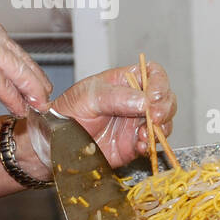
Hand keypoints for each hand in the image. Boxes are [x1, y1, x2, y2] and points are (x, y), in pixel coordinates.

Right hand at [0, 5, 51, 116]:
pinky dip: (15, 99)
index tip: (19, 69)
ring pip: (14, 66)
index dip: (9, 55)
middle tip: (40, 87)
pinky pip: (4, 84)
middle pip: (9, 47)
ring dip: (29, 87)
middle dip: (26, 70)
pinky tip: (21, 109)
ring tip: (38, 102)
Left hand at [28, 61, 176, 169]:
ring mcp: (136, 123)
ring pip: (164, 122)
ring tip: (145, 134)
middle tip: (154, 117)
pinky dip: (152, 145)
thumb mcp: (88, 96)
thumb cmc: (67, 112)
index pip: (153, 74)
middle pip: (165, 98)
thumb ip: (117, 97)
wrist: (54, 143)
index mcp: (125, 81)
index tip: (154, 96)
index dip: (160, 83)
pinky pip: (152, 143)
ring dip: (161, 128)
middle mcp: (135, 100)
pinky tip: (141, 146)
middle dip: (165, 107)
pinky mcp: (133, 144)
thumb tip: (145, 102)